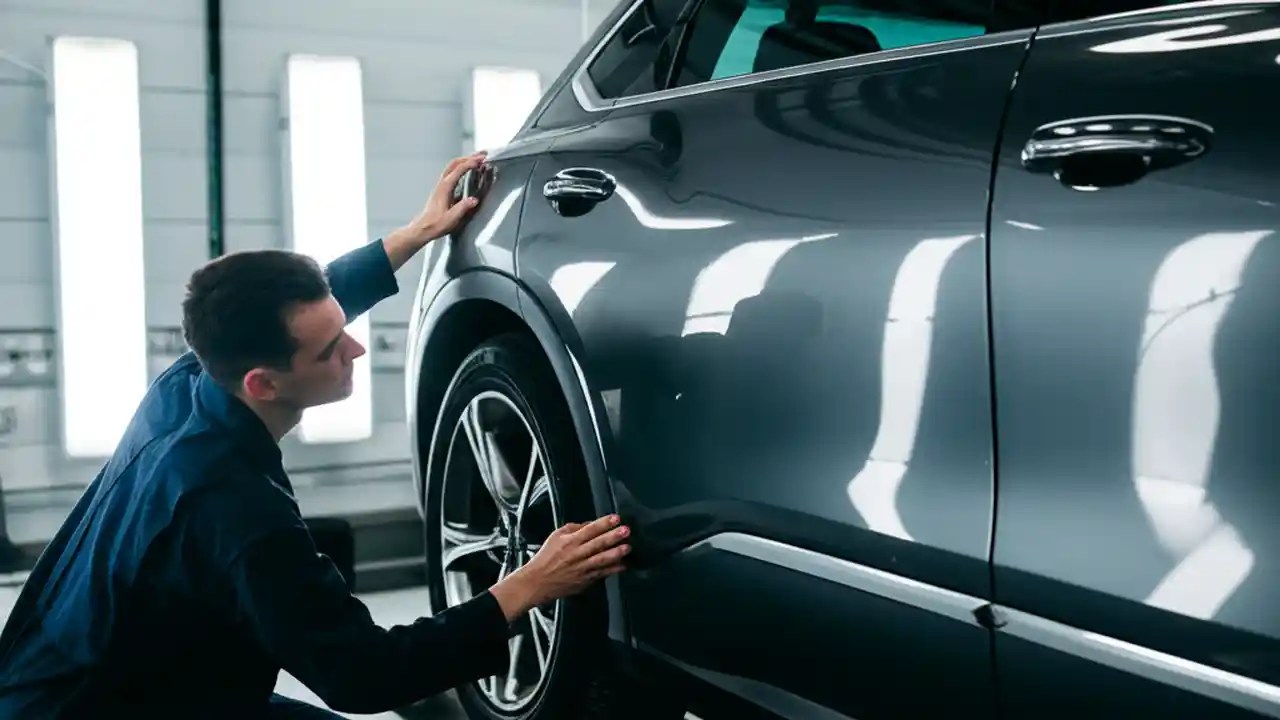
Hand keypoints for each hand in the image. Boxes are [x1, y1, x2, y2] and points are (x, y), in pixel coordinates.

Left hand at [397, 151, 486, 245]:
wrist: (423, 228)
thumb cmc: (436, 224)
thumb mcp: (451, 219)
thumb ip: (463, 208)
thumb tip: (474, 199)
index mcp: (445, 188)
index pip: (458, 170)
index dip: (471, 163)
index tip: (482, 159)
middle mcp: (442, 183)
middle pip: (455, 163)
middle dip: (469, 157)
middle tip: (483, 154)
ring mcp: (441, 185)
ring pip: (452, 166)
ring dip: (465, 160)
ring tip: (478, 158)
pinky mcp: (442, 189)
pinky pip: (452, 172)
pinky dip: (461, 166)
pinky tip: (467, 169)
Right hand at [489, 514, 630, 622]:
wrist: (537, 582)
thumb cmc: (546, 557)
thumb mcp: (555, 537)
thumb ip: (573, 529)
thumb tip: (590, 524)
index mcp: (569, 541)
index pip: (589, 530)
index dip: (603, 523)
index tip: (616, 518)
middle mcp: (576, 554)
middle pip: (597, 544)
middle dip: (613, 536)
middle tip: (626, 531)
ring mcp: (581, 569)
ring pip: (601, 560)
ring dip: (616, 553)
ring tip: (627, 548)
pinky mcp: (584, 581)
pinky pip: (601, 574)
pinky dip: (613, 570)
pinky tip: (623, 565)